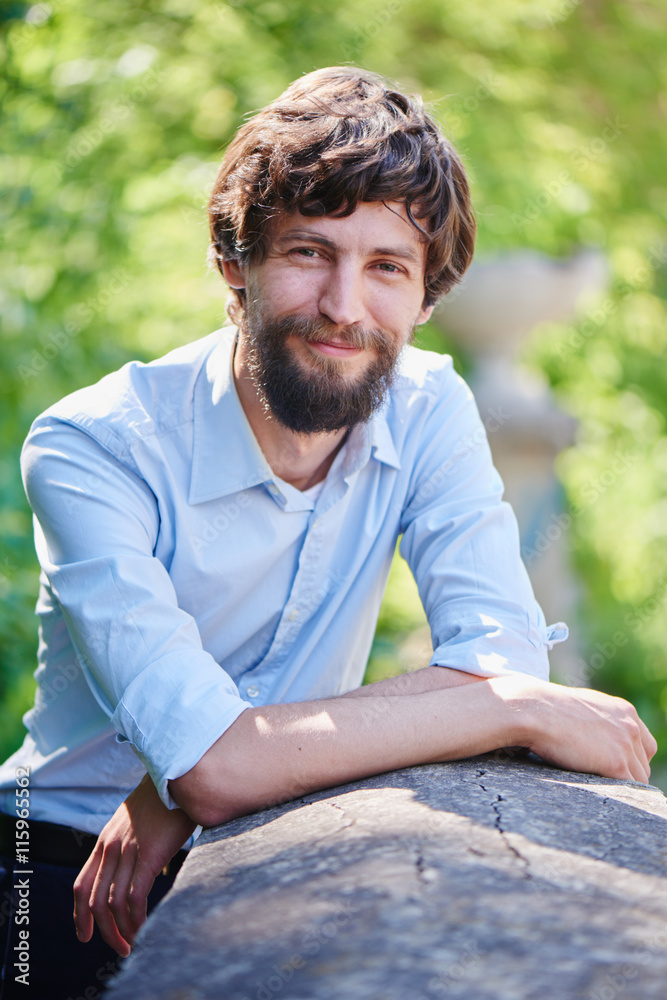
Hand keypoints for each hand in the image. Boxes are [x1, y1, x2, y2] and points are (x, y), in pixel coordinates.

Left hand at [73, 774, 195, 955]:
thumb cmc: (163, 798)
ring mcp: (128, 850)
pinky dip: (137, 916)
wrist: (177, 774)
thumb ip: (131, 843)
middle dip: (103, 931)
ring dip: (122, 929)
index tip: (84, 934)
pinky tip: (144, 926)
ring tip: (134, 942)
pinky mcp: (149, 853)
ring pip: (114, 903)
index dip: (79, 914)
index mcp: (104, 841)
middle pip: (94, 900)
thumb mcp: (135, 820)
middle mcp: (111, 847)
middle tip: (119, 948)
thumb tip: (147, 866)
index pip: (81, 884)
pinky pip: (135, 895)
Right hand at [497, 677, 657, 783]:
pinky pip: (628, 788)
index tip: (615, 765)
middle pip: (642, 764)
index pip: (645, 745)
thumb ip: (601, 721)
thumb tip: (600, 740)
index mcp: (624, 711)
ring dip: (619, 784)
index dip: (632, 758)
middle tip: (600, 777)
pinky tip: (595, 787)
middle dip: (626, 773)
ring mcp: (626, 745)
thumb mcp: (583, 707)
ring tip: (594, 782)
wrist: (535, 710)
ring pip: (638, 779)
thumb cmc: (548, 709)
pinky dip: (615, 791)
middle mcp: (630, 726)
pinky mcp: (616, 763)